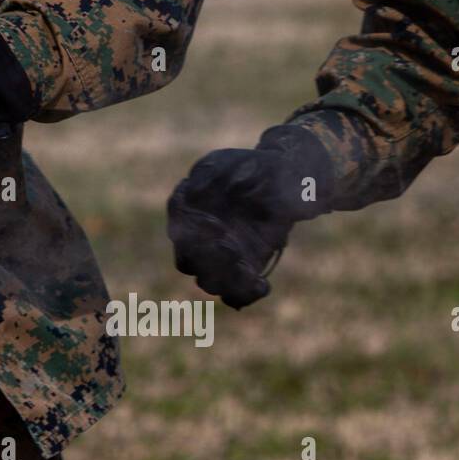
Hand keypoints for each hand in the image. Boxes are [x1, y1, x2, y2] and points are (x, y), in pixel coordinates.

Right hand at [168, 125, 332, 308]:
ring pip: (210, 283)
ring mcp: (218, 258)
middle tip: (232, 247)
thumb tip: (187, 189)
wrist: (280, 181)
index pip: (179, 234)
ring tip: (248, 269)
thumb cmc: (247, 168)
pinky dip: (246, 295)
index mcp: (185, 214)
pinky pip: (235, 294)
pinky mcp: (241, 270)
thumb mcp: (225, 164)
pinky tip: (263, 285)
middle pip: (190, 264)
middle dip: (209, 261)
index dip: (193, 236)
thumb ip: (206, 177)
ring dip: (227, 280)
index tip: (217, 228)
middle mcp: (197, 240)